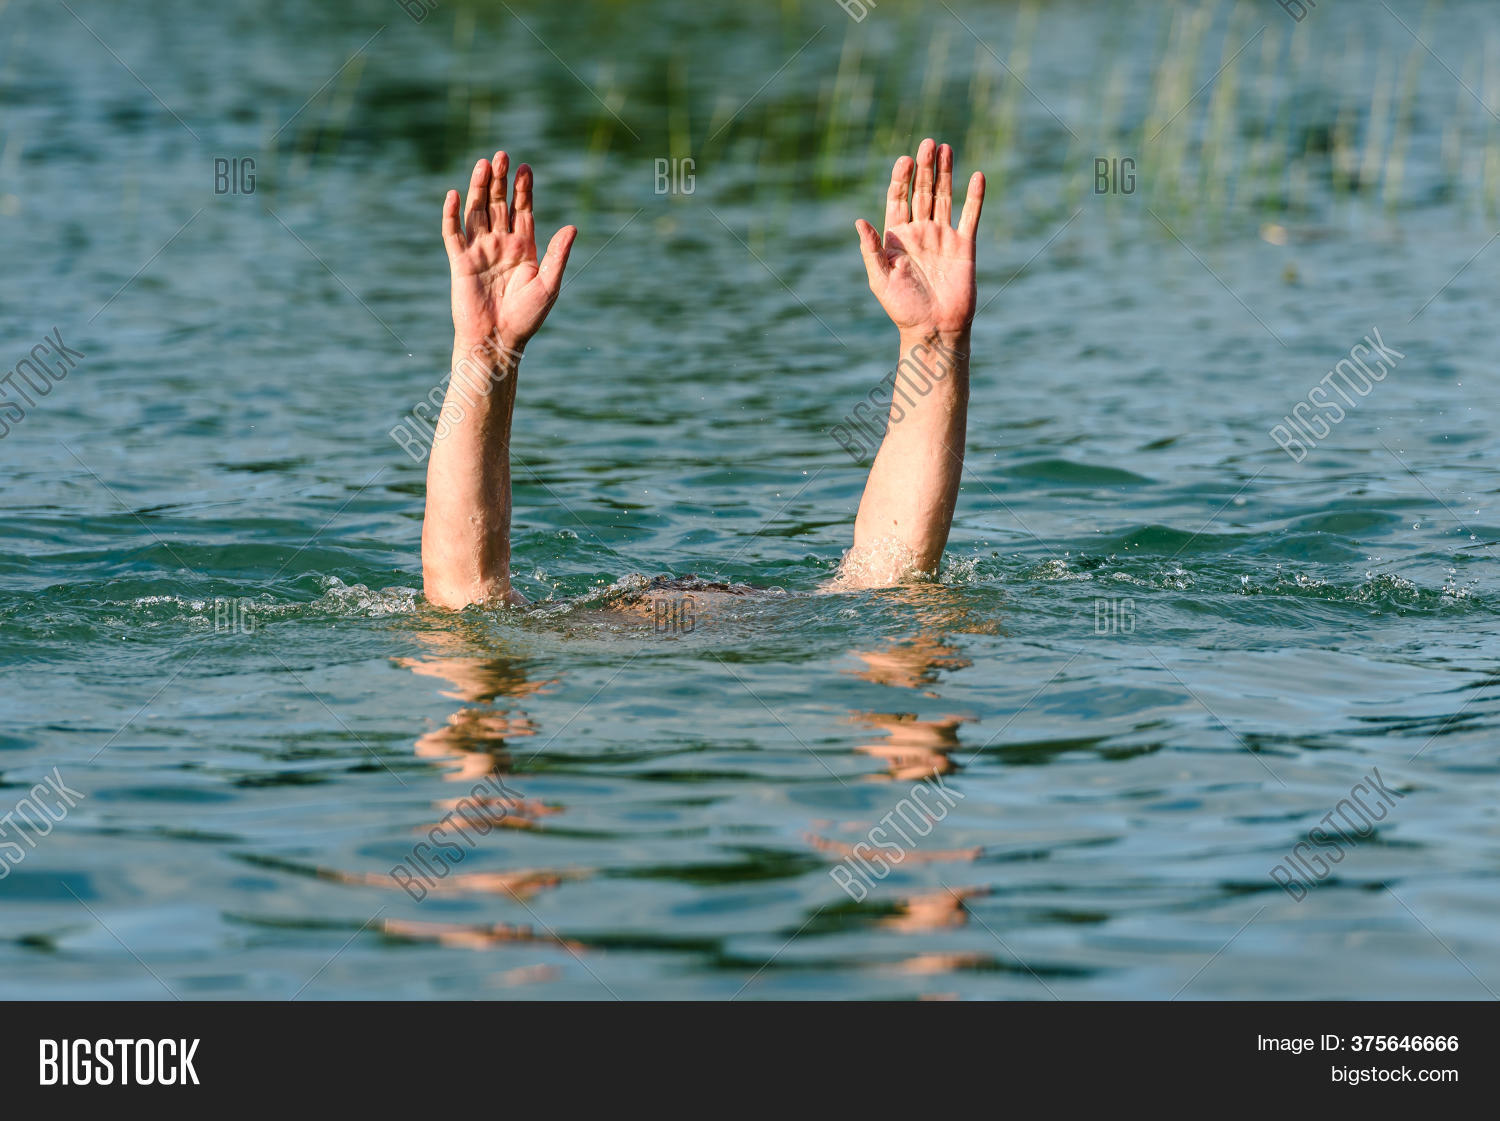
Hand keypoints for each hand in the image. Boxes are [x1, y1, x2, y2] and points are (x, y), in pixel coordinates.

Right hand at [442, 151, 577, 353]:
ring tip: (482, 165)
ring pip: (477, 212)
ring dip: (479, 189)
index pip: (523, 211)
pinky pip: (453, 233)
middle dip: (500, 181)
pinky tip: (454, 194)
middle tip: (502, 155)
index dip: (524, 190)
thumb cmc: (527, 318)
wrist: (498, 341)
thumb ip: (558, 254)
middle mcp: (501, 246)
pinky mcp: (460, 262)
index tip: (526, 168)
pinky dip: (451, 214)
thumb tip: (573, 226)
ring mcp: (479, 252)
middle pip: (499, 205)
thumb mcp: (549, 284)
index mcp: (524, 249)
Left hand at [855, 138, 984, 336]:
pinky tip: (976, 176)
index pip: (898, 199)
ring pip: (944, 197)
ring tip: (945, 148)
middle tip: (927, 143)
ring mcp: (943, 237)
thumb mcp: (879, 279)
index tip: (904, 161)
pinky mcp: (964, 246)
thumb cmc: (902, 308)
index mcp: (897, 237)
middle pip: (922, 192)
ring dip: (945, 173)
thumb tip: (859, 222)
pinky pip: (971, 216)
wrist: (934, 329)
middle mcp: (920, 232)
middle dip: (923, 168)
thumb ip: (870, 249)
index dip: (900, 179)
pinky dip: (975, 197)